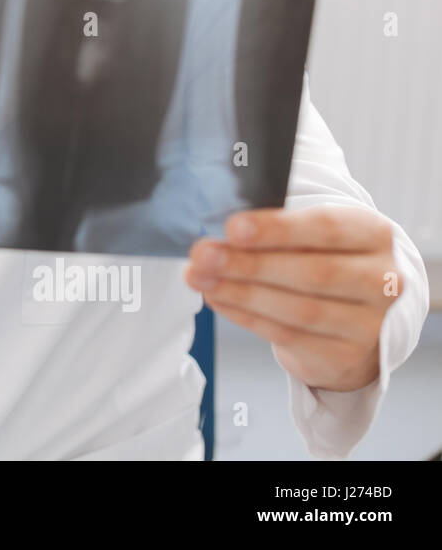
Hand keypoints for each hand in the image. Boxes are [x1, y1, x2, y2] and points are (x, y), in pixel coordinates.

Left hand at [185, 205, 399, 392]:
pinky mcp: (347, 355)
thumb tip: (221, 234)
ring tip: (201, 278)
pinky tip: (219, 300)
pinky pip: (287, 335)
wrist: (359, 318)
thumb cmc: (326, 261)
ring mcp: (370, 323)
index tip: (232, 228)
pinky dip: (246, 316)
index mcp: (374, 234)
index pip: (326, 228)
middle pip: (311, 272)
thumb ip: (277, 230)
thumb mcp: (315, 236)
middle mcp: (382, 280)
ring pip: (298, 309)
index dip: (277, 229)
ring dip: (240, 292)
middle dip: (249, 263)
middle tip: (203, 255)